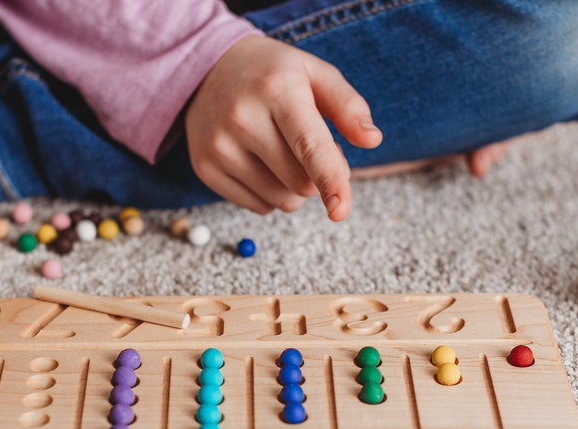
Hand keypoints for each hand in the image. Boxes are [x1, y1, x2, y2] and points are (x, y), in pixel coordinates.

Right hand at [184, 35, 381, 220]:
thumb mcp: (315, 74)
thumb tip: (372, 140)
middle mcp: (242, 119)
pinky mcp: (205, 168)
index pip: (308, 145)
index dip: (329, 179)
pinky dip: (270, 193)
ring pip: (282, 200)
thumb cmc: (273, 75)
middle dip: (318, 177)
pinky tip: (259, 161)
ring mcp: (219, 146)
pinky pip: (258, 207)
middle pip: (301, 183)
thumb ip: (348, 105)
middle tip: (309, 148)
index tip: (340, 210)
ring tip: (282, 153)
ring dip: (296, 189)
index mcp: (276, 90)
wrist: (207, 69)